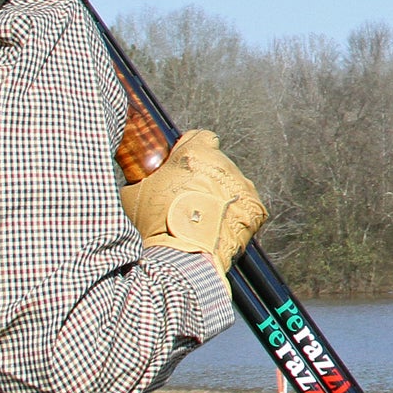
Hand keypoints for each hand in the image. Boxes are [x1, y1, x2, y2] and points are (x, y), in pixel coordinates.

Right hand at [121, 129, 269, 273]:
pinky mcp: (255, 208)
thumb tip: (145, 171)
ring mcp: (242, 185)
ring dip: (220, 195)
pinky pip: (245, 205)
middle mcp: (223, 164)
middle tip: (187, 198)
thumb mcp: (136, 190)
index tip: (184, 162)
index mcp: (195, 153)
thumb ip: (148, 173)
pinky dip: (235, 213)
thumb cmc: (158, 223)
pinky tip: (217, 225)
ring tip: (201, 216)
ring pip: (232, 184)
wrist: (182, 256)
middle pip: (217, 163)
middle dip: (204, 176)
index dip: (191, 149)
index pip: (201, 137)